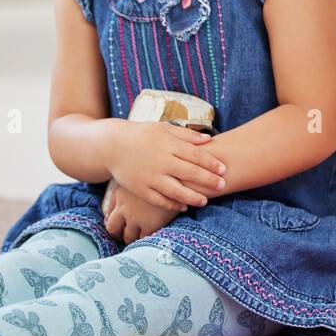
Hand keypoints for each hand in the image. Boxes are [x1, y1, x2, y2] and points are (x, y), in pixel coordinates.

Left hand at [104, 182, 178, 244]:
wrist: (181, 178)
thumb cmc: (165, 175)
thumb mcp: (145, 177)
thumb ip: (135, 185)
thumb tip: (131, 195)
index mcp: (121, 192)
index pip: (109, 210)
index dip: (113, 218)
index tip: (121, 220)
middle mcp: (124, 206)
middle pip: (112, 227)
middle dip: (118, 232)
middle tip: (124, 234)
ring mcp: (136, 218)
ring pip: (127, 236)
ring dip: (132, 238)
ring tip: (140, 237)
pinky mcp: (151, 225)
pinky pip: (143, 239)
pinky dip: (146, 239)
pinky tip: (152, 236)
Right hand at [105, 122, 226, 211]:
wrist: (111, 146)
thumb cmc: (142, 135)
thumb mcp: (163, 129)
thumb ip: (186, 135)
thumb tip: (209, 139)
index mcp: (168, 145)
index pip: (195, 155)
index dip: (211, 163)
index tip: (224, 169)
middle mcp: (161, 161)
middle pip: (190, 173)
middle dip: (209, 181)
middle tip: (223, 185)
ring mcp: (150, 177)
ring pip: (176, 191)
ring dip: (193, 197)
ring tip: (205, 201)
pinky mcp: (140, 189)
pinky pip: (159, 200)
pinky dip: (172, 205)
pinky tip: (184, 206)